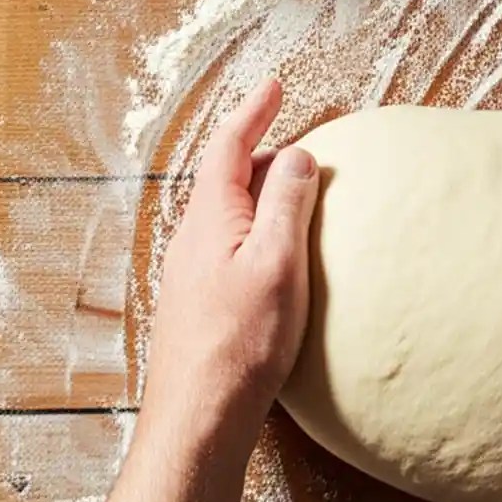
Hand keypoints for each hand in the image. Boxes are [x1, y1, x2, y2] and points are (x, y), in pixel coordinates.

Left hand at [145, 79, 319, 424]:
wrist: (201, 414)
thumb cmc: (242, 341)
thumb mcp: (277, 263)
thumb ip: (288, 204)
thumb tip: (298, 155)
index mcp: (211, 218)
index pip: (230, 146)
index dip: (254, 111)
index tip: (276, 86)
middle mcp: (193, 239)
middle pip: (230, 178)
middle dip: (266, 154)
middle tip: (308, 150)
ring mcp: (193, 272)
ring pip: (231, 215)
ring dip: (265, 196)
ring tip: (302, 199)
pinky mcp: (202, 303)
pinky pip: (232, 246)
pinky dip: (259, 231)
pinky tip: (281, 255)